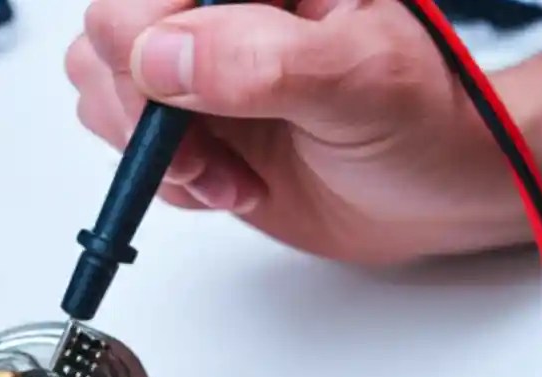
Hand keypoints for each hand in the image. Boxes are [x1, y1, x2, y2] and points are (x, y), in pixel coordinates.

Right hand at [67, 0, 528, 264]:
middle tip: (208, 154)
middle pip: (109, 37)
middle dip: (148, 113)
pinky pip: (126, 140)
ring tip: (229, 173)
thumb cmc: (428, 124)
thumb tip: (162, 56)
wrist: (436, 193)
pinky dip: (169, 180)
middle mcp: (218, 7)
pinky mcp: (188, 117)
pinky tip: (229, 182)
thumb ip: (262, 62)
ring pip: (105, 90)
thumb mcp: (363, 83)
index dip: (145, 48)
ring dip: (159, 154)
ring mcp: (197, 61)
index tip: (185, 106)